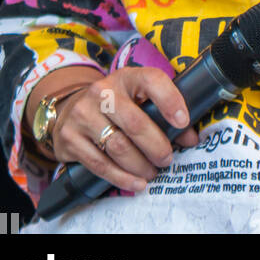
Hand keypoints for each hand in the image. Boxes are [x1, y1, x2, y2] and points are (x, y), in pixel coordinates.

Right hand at [50, 67, 198, 194]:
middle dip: (156, 146)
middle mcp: (102, 91)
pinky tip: (136, 182)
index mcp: (126, 77)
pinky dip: (122, 177)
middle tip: (167, 159)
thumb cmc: (115, 105)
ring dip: (140, 165)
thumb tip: (190, 138)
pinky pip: (100, 164)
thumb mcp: (137, 99)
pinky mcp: (69, 138)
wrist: (70, 110)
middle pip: (135, 123)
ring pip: (118, 146)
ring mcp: (82, 114)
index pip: (151, 80)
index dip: (170, 100)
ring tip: (152, 172)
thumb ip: (164, 114)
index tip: (183, 122)